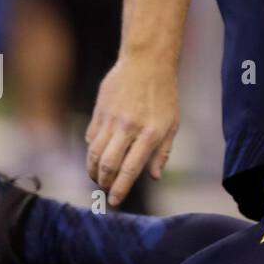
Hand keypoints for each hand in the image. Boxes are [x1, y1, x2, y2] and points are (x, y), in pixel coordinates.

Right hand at [85, 55, 179, 206]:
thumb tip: (154, 177)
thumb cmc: (164, 94)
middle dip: (104, 182)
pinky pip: (90, 138)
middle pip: (108, 164)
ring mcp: (111, 119)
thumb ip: (163, 152)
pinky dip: (91, 151)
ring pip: (94, 153)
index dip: (121, 188)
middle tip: (106, 189)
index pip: (131, 168)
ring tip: (98, 177)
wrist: (147, 62)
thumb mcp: (172, 122)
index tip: (115, 201)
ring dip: (94, 170)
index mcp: (150, 132)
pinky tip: (97, 155)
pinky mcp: (99, 111)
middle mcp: (129, 127)